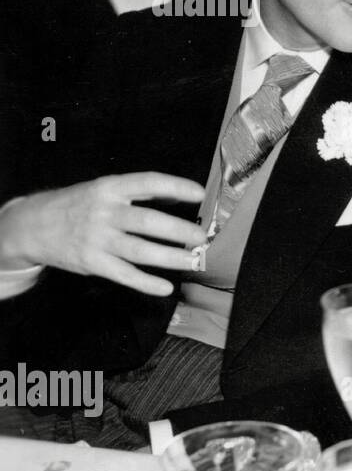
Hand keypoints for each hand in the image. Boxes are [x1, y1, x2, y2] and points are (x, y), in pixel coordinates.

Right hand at [0, 173, 206, 296]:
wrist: (32, 225)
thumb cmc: (79, 205)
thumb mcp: (103, 188)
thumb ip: (138, 192)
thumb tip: (179, 194)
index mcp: (110, 188)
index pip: (148, 183)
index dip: (175, 186)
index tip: (199, 194)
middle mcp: (104, 212)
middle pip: (148, 222)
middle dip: (179, 231)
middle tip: (202, 238)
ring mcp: (97, 239)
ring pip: (140, 251)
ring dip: (171, 258)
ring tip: (194, 261)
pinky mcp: (91, 263)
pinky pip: (123, 275)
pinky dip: (146, 283)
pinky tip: (165, 288)